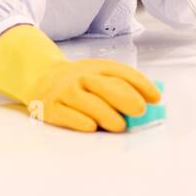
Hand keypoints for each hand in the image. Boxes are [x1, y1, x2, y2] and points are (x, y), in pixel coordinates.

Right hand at [0, 24, 160, 132]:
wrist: (39, 77)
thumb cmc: (79, 82)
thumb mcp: (98, 75)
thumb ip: (121, 86)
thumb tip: (150, 104)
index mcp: (96, 68)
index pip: (121, 72)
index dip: (140, 84)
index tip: (155, 97)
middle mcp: (80, 77)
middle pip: (105, 86)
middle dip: (125, 98)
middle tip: (139, 111)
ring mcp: (64, 92)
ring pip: (88, 103)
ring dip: (107, 115)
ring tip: (119, 126)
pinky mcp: (51, 108)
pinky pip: (67, 115)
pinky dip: (80, 122)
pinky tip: (92, 127)